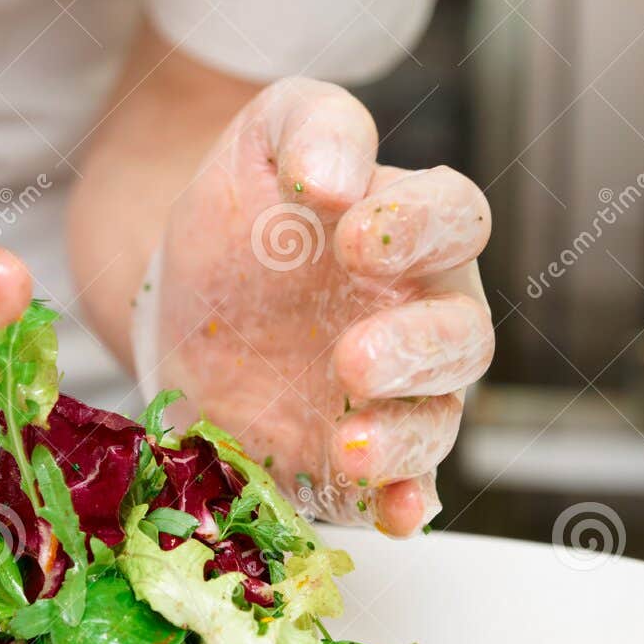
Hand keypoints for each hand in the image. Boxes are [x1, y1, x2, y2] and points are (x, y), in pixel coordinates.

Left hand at [144, 78, 493, 533]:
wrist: (182, 290)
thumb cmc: (246, 205)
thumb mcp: (268, 135)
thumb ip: (314, 127)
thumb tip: (335, 176)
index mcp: (414, 228)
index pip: (455, 219)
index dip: (419, 230)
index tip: (357, 238)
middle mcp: (422, 315)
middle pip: (461, 338)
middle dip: (415, 353)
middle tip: (352, 360)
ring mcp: (394, 394)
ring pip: (435, 422)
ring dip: (402, 441)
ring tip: (348, 447)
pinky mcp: (354, 454)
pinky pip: (396, 488)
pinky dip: (399, 505)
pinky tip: (386, 515)